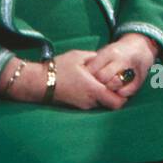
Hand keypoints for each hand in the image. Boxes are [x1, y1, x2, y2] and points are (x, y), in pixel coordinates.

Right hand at [0, 49, 130, 109]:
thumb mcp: (79, 56)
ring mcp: (83, 105)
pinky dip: (95, 95)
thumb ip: (96, 57)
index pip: (118, 102)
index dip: (124, 96)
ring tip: (100, 80)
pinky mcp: (77, 106)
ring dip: (104, 94)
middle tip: (114, 82)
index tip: (124, 85)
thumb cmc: (58, 68)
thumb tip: (107, 58)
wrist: (38, 83)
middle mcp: (90, 101)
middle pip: (111, 102)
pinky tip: (90, 84)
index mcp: (94, 89)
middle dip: (115, 94)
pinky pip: (92, 102)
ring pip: (102, 102)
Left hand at [84, 33, 158, 98]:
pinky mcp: (140, 78)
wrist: (141, 48)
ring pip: (114, 84)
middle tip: (93, 88)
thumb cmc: (118, 52)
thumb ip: (94, 63)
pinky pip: (127, 91)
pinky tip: (117, 92)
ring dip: (108, 89)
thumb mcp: (106, 52)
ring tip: (105, 90)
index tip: (83, 81)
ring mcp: (132, 68)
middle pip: (103, 77)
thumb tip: (80, 76)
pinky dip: (120, 94)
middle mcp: (121, 59)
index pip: (93, 68)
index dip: (86, 77)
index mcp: (111, 52)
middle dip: (96, 84)